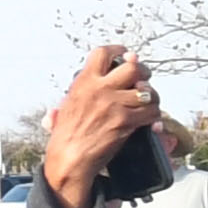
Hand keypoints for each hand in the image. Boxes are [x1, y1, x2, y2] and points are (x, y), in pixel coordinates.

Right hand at [46, 46, 160, 207]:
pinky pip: (151, 112)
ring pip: (147, 90)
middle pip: (133, 68)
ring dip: (152, 97)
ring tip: (149, 103)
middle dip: (143, 71)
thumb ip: (68, 104)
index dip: (119, 51)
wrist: (70, 157)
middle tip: (144, 78)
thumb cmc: (65, 137)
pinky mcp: (126, 121)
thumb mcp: (63, 110)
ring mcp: (114, 105)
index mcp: (83, 82)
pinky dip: (154, 117)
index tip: (126, 54)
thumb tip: (53, 112)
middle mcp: (100, 89)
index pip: (103, 54)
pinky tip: (149, 122)